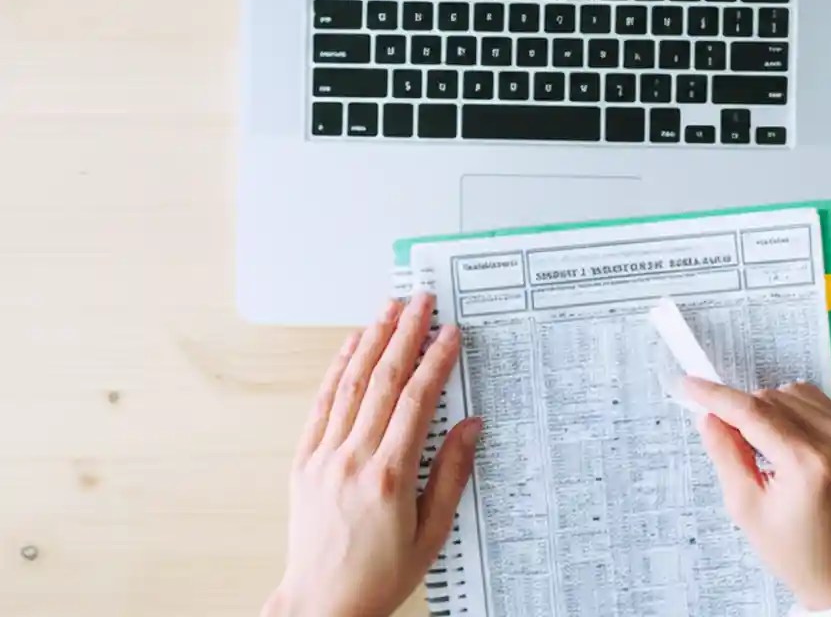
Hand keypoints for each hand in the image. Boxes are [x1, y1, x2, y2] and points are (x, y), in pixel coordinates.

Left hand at [263, 294, 482, 616]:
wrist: (321, 603)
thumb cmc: (377, 576)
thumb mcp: (431, 533)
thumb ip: (451, 475)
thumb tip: (470, 427)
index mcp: (389, 477)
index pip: (416, 402)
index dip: (435, 361)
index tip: (450, 334)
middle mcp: (352, 460)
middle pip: (382, 380)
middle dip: (405, 333)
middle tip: (422, 302)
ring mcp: (323, 457)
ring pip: (349, 383)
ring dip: (372, 340)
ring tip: (389, 309)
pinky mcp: (304, 461)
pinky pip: (321, 403)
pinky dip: (336, 369)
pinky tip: (351, 345)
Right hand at [683, 377, 830, 610]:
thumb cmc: (799, 553)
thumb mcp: (747, 509)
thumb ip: (726, 455)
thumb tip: (709, 416)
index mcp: (809, 466)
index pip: (753, 413)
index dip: (716, 396)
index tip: (690, 384)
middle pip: (773, 398)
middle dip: (743, 411)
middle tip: (728, 438)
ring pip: (795, 394)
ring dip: (770, 409)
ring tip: (764, 449)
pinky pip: (819, 403)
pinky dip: (795, 413)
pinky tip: (789, 443)